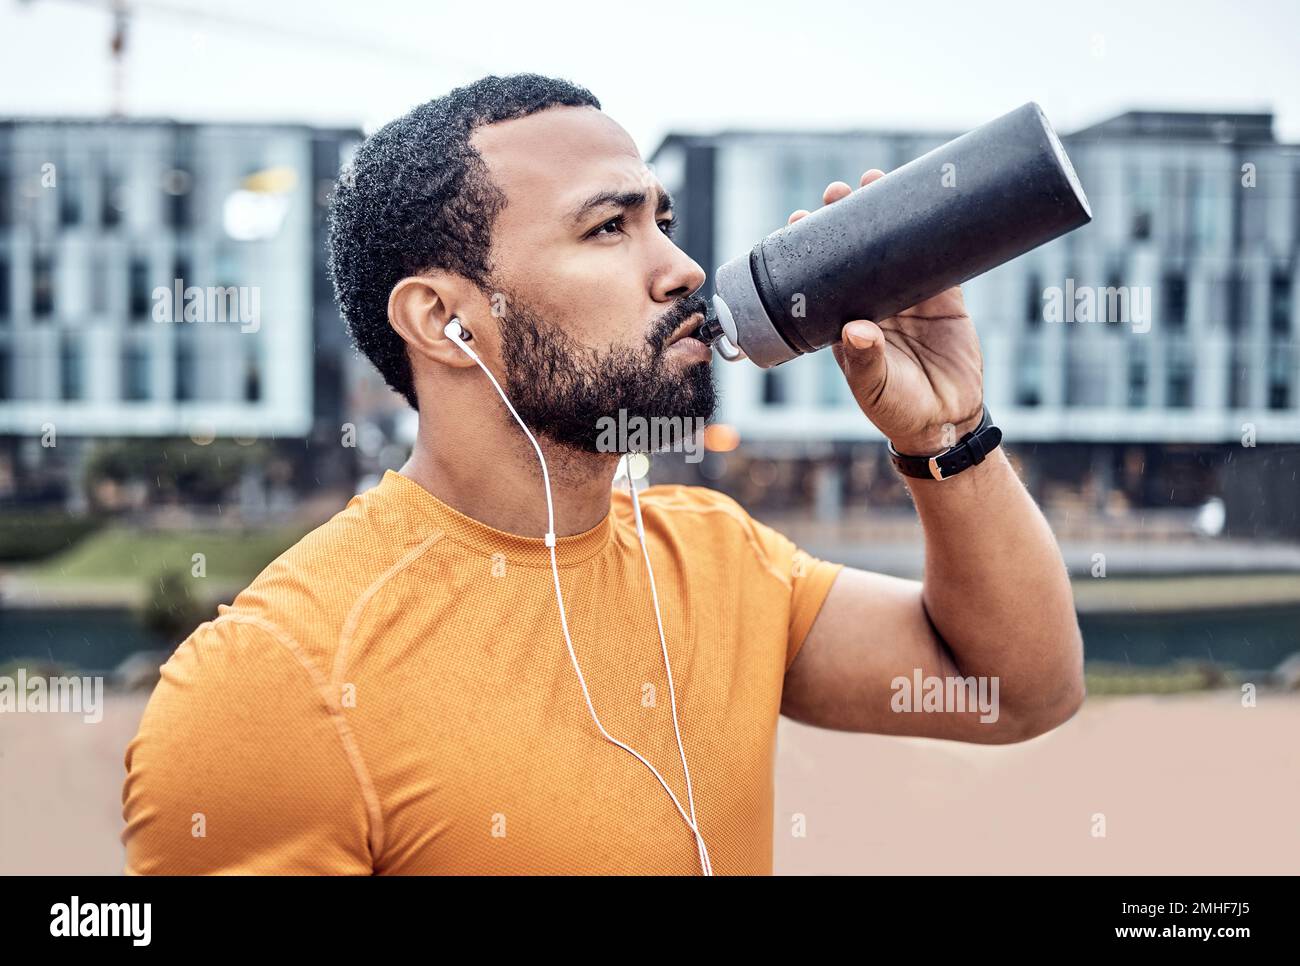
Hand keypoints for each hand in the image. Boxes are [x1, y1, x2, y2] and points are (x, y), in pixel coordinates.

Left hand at [787, 169, 983, 454]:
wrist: (948, 421)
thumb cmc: (899, 410)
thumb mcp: (874, 388)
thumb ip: (865, 361)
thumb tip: (856, 329)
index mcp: (843, 324)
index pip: (821, 279)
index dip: (809, 249)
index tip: (798, 219)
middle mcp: (872, 305)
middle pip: (855, 253)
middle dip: (845, 219)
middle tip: (837, 192)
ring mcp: (908, 299)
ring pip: (892, 248)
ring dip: (884, 215)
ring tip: (872, 181)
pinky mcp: (943, 298)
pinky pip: (936, 258)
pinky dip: (930, 232)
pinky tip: (923, 202)